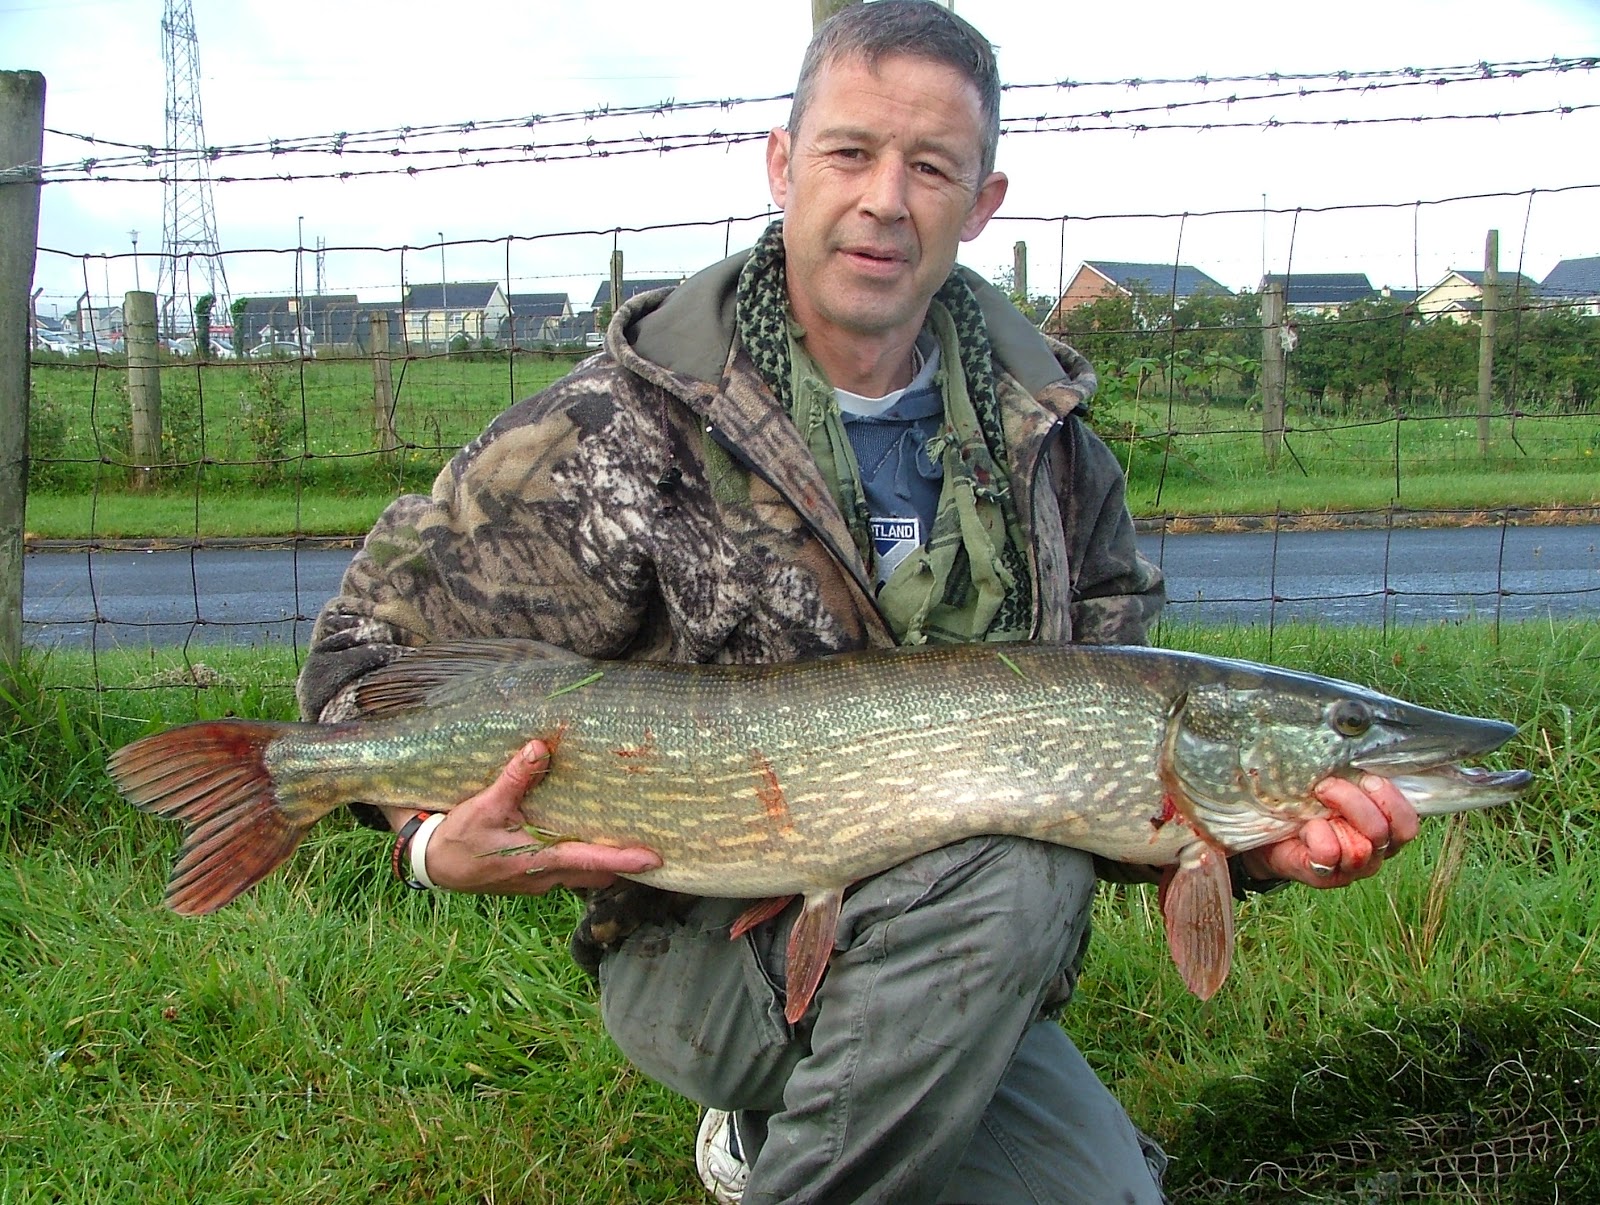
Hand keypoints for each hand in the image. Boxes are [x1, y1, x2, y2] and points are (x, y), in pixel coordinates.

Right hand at [388, 739, 661, 894]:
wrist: (431, 865)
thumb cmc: (458, 839)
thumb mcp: (485, 806)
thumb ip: (515, 778)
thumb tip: (540, 748)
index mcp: (540, 859)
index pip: (591, 860)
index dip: (624, 859)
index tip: (655, 859)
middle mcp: (545, 876)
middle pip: (595, 873)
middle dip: (621, 862)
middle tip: (647, 844)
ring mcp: (537, 880)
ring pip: (581, 875)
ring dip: (601, 861)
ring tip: (622, 838)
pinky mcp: (529, 877)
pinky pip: (564, 871)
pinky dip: (580, 859)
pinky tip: (582, 837)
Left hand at [1240, 774, 1419, 889]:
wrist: (1268, 827)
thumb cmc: (1307, 802)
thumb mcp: (1337, 782)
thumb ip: (1356, 775)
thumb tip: (1359, 747)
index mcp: (1386, 829)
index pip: (1408, 823)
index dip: (1391, 800)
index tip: (1366, 778)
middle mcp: (1375, 852)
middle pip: (1383, 832)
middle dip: (1355, 802)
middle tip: (1328, 786)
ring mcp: (1351, 869)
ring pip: (1361, 847)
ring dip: (1335, 815)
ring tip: (1316, 800)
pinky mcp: (1324, 876)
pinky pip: (1330, 854)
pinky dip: (1318, 835)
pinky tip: (1306, 828)